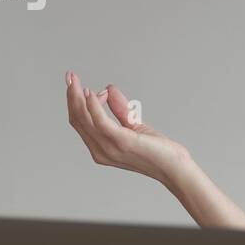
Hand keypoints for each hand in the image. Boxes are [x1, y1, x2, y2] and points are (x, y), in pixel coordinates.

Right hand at [65, 70, 190, 182]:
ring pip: (84, 119)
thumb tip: (109, 89)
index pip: (80, 123)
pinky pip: (101, 122)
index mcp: (101, 148)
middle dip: (71, 96)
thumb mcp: (135, 126)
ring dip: (78, 97)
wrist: (175, 168)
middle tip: (70, 76)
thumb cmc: (158, 152)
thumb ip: (121, 109)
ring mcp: (110, 148)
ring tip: (75, 81)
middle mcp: (101, 150)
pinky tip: (90, 93)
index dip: (75, 103)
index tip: (82, 85)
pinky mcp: (122, 142)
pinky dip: (93, 106)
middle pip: (78, 120)